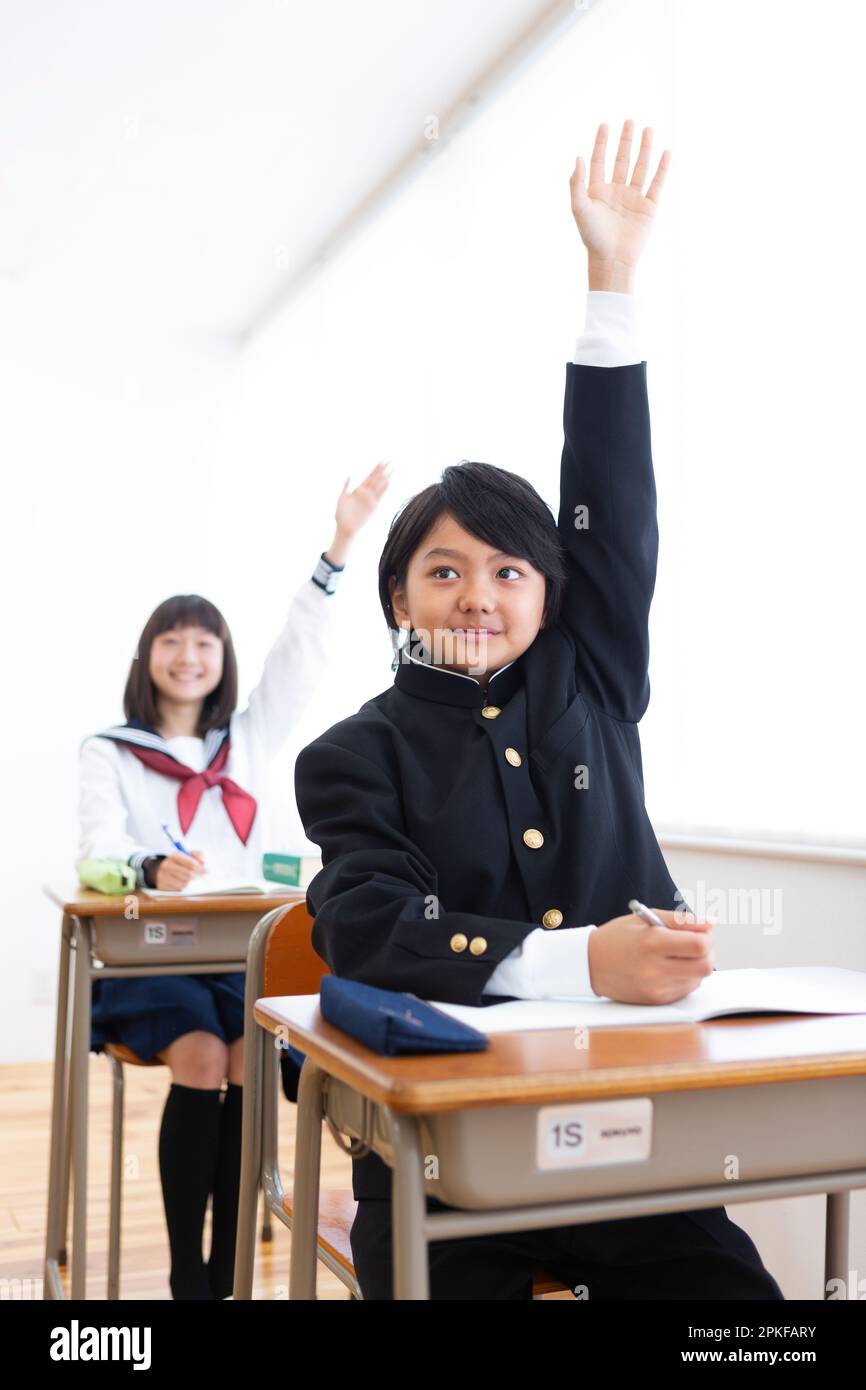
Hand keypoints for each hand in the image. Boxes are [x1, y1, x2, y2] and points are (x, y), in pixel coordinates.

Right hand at [155, 850, 205, 891]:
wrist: (158, 870)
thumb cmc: (177, 862)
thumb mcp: (186, 854)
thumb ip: (197, 854)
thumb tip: (203, 862)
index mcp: (175, 856)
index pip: (192, 864)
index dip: (201, 868)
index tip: (206, 871)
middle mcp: (168, 866)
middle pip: (189, 875)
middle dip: (196, 876)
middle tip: (200, 876)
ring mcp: (164, 877)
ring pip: (184, 883)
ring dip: (189, 882)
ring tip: (189, 879)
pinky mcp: (162, 886)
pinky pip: (178, 890)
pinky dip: (182, 887)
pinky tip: (181, 883)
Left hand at [334, 461, 391, 540]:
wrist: (345, 528)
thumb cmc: (341, 514)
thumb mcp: (341, 498)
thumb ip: (346, 487)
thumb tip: (350, 475)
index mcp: (358, 490)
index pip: (369, 477)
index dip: (375, 470)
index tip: (381, 462)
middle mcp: (366, 494)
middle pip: (376, 480)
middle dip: (383, 471)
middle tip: (390, 462)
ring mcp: (370, 500)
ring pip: (379, 486)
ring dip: (385, 478)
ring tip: (391, 471)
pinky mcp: (373, 507)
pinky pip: (379, 496)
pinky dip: (383, 489)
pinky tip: (388, 482)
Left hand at [570, 120, 670, 274]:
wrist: (612, 260)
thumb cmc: (592, 237)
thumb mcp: (579, 208)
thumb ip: (576, 183)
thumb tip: (578, 157)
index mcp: (597, 191)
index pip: (600, 161)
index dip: (602, 143)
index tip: (605, 124)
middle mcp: (616, 192)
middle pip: (622, 160)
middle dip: (625, 140)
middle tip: (629, 121)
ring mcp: (633, 198)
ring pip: (640, 168)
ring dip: (644, 149)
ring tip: (648, 129)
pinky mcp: (648, 207)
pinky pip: (657, 183)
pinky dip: (662, 168)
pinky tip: (665, 153)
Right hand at [587, 907, 714, 1004]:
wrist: (590, 964)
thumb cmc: (619, 937)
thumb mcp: (645, 919)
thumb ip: (681, 920)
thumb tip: (711, 923)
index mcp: (652, 943)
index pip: (700, 945)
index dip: (706, 937)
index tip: (699, 933)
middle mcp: (655, 969)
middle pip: (705, 966)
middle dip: (706, 954)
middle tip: (695, 945)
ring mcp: (656, 988)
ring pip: (698, 979)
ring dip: (695, 967)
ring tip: (675, 956)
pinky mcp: (657, 1001)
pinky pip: (685, 989)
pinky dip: (684, 978)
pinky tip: (667, 969)